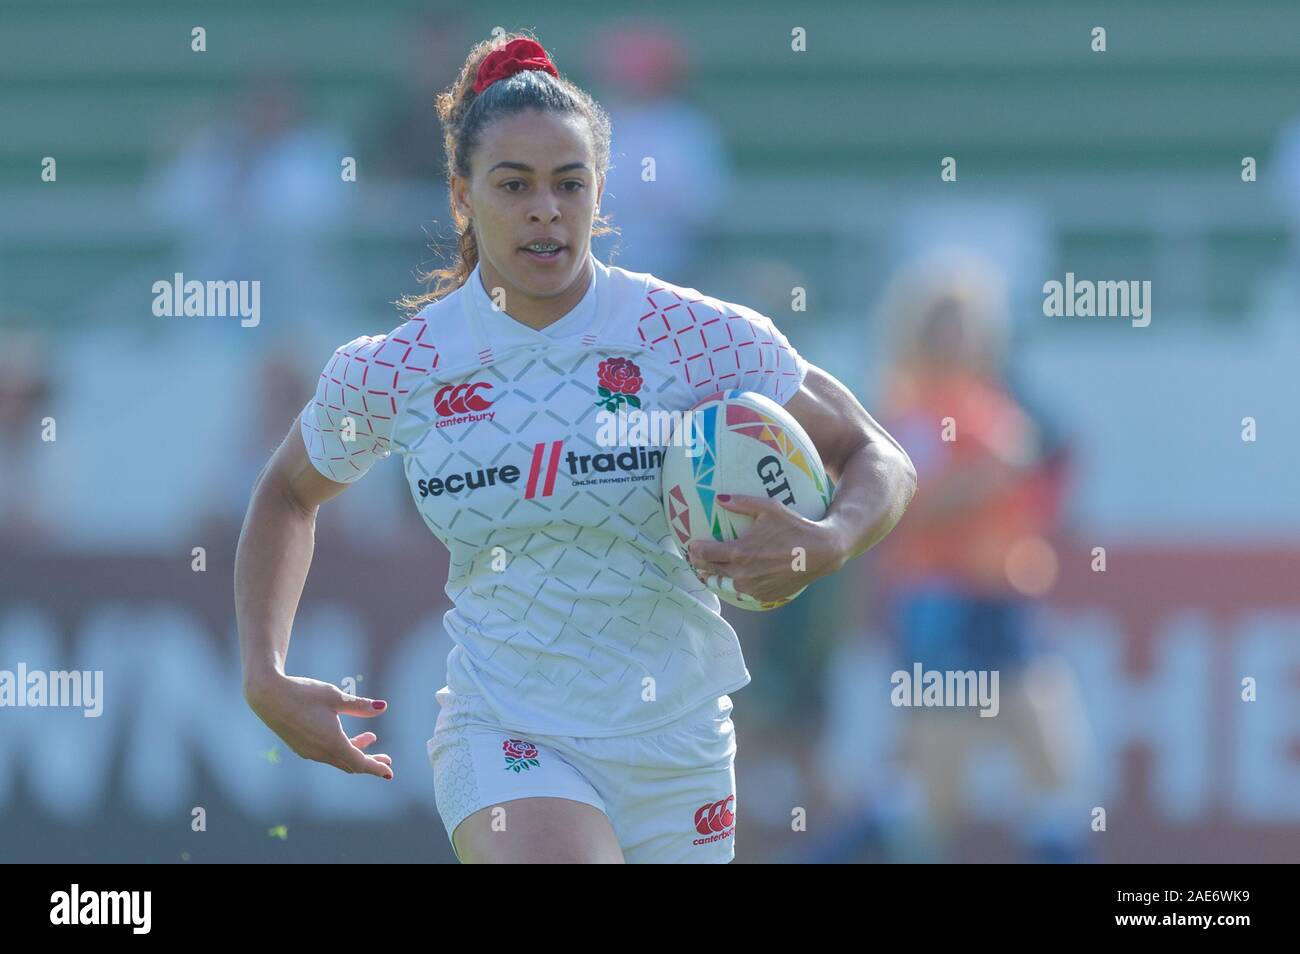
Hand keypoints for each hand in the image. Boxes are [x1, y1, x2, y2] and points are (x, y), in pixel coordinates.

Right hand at [244, 673, 393, 779]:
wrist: (268, 696)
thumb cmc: (303, 693)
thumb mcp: (335, 697)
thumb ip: (360, 706)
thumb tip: (383, 707)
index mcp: (332, 743)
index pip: (360, 762)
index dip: (376, 768)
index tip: (389, 772)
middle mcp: (320, 752)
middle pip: (351, 764)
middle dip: (370, 762)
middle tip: (386, 760)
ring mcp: (308, 752)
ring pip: (338, 759)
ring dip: (355, 752)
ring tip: (371, 738)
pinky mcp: (300, 747)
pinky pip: (326, 755)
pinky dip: (341, 749)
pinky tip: (345, 736)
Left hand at [685, 494, 845, 603]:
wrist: (821, 552)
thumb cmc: (794, 526)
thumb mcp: (769, 508)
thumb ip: (741, 503)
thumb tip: (718, 498)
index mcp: (739, 553)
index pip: (704, 554)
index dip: (694, 549)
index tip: (691, 544)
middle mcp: (742, 575)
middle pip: (710, 571)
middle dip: (700, 564)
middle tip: (695, 557)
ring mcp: (753, 588)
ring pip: (724, 585)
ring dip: (715, 577)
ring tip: (709, 571)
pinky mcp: (764, 597)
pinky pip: (742, 592)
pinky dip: (736, 585)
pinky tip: (735, 579)